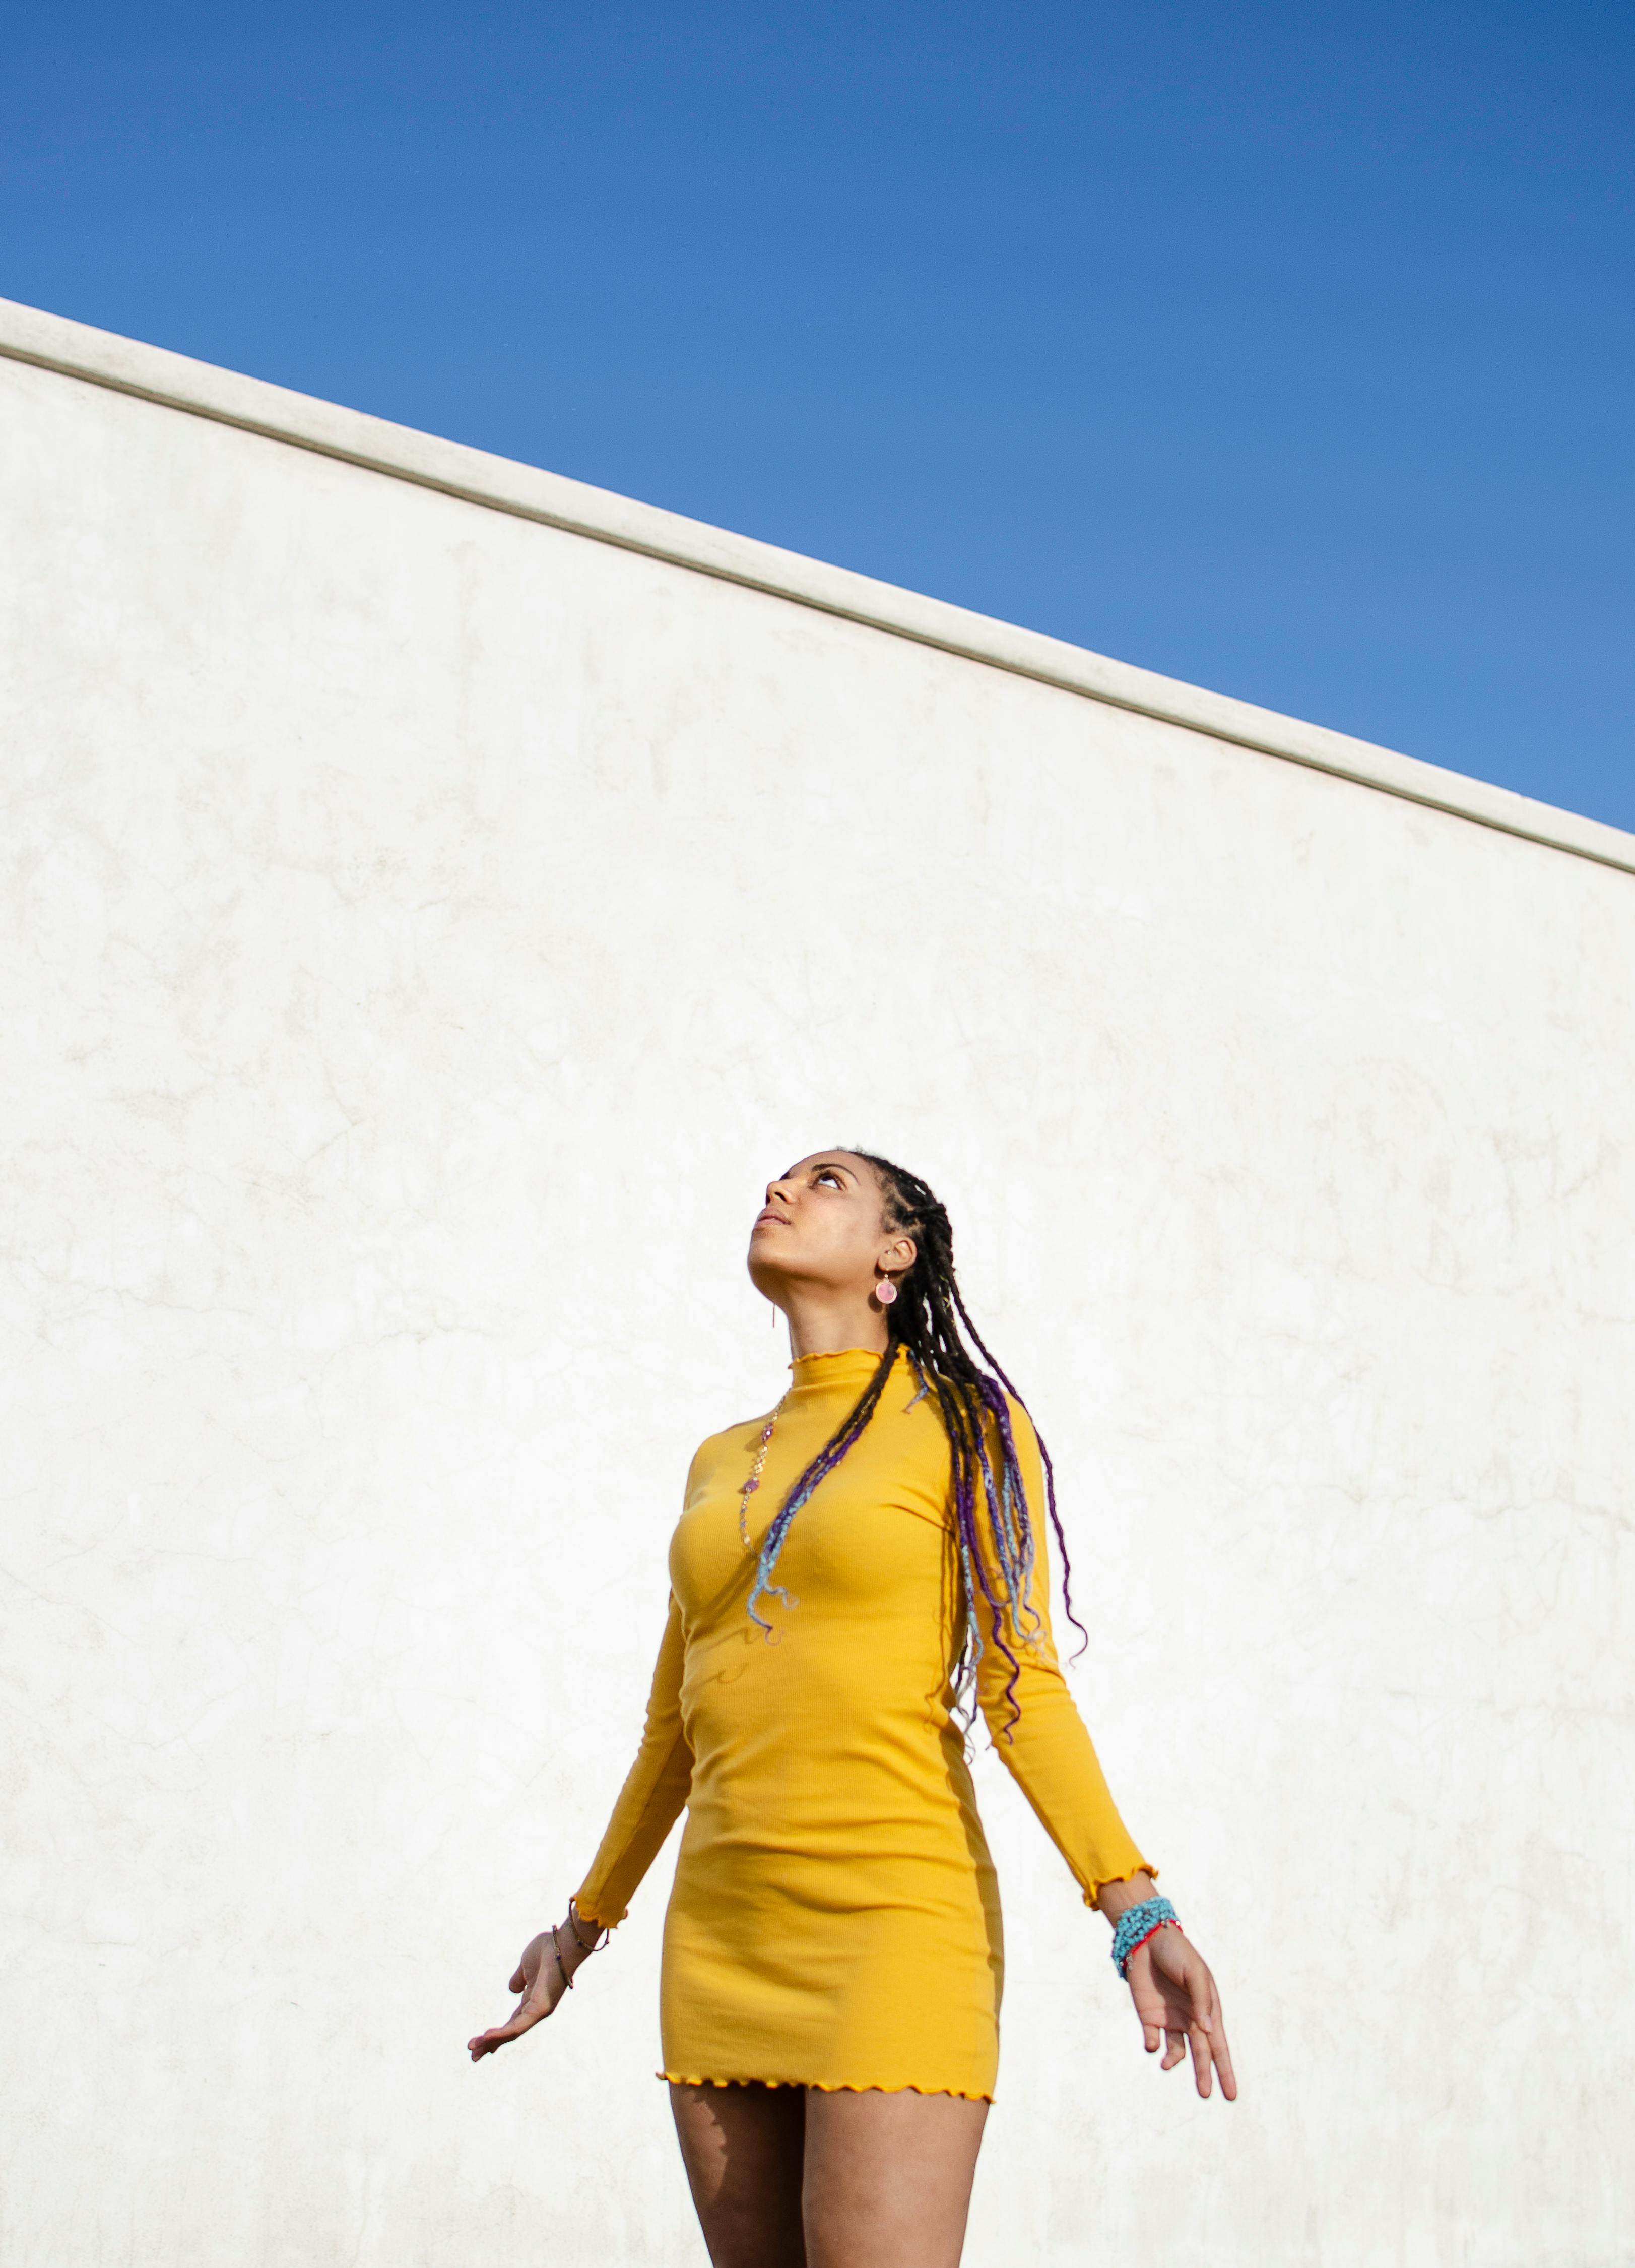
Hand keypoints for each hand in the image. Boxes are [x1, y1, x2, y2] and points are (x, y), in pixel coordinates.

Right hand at [466, 1920, 584, 2061]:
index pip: (513, 2023)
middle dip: (491, 2044)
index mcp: (533, 2001)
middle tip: (473, 2056)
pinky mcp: (540, 2009)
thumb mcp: (526, 1966)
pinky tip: (487, 2037)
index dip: (497, 2033)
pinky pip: (518, 2025)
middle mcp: (536, 2010)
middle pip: (510, 2032)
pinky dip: (502, 2033)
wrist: (561, 1942)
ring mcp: (539, 2011)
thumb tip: (513, 1989)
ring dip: (491, 2041)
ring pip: (512, 2032)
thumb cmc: (548, 1951)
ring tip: (473, 2049)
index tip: (480, 2041)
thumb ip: (519, 1979)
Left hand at [1124, 1924, 1236, 2099]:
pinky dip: (1153, 2045)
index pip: (1219, 2047)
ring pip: (1176, 2052)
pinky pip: (1153, 2039)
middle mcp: (1191, 2020)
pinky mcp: (1149, 2017)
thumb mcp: (1194, 1973)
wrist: (1146, 1939)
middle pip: (1200, 2054)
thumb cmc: (1177, 1953)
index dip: (1225, 2071)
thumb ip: (1201, 2001)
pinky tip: (1152, 2043)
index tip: (1231, 2095)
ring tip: (1168, 2064)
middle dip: (1204, 2075)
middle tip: (1206, 2094)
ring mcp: (1170, 2020)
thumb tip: (1207, 2031)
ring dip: (1174, 2061)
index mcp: (1208, 2011)